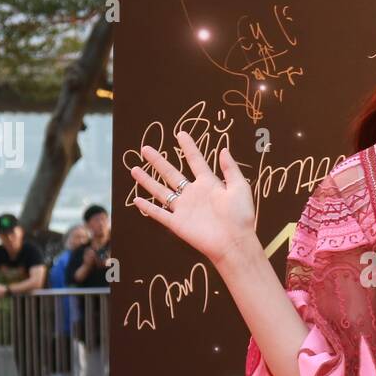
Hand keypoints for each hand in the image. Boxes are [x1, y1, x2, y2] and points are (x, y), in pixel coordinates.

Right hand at [130, 133, 254, 266]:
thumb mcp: (240, 188)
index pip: (195, 161)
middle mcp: (193, 194)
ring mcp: (184, 209)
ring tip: (134, 169)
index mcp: (209, 184)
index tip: (180, 134)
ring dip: (147, 181)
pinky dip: (148, 207)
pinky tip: (137, 200)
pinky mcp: (177, 223)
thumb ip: (230, 169)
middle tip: (145, 148)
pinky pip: (159, 213)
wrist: (234, 242)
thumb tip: (223, 149)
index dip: (188, 147)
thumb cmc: (241, 216)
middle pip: (171, 173)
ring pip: (161, 191)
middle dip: (158, 161)